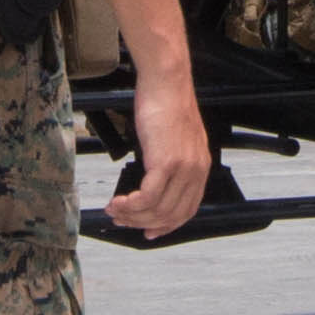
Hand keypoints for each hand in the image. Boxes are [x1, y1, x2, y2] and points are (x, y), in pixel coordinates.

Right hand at [107, 79, 213, 237]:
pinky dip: (131, 205)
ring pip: (158, 210)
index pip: (187, 209)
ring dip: (132, 216)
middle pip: (171, 215)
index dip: (167, 225)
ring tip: (114, 210)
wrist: (166, 82)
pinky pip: (148, 197)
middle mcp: (196, 171)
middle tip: (122, 221)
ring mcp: (183, 168)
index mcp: (201, 167)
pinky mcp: (166, 162)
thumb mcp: (173, 139)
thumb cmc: (165, 104)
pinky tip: (118, 202)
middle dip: (143, 224)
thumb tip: (151, 181)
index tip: (149, 231)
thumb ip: (169, 162)